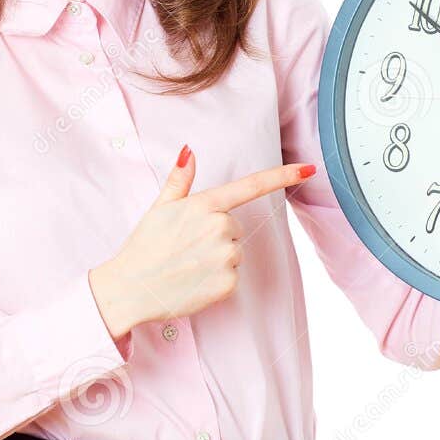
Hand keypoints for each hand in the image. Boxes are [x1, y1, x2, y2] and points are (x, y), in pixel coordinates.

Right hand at [89, 145, 316, 336]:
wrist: (130, 288)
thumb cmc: (143, 247)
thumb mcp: (159, 208)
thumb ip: (180, 180)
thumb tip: (188, 151)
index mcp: (204, 205)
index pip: (252, 186)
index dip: (284, 176)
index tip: (310, 168)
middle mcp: (219, 227)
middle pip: (235, 227)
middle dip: (217, 235)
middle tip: (186, 246)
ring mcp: (225, 256)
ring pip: (235, 252)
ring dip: (217, 258)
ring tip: (187, 265)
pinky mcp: (228, 283)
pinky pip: (232, 276)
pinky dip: (216, 281)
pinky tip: (193, 281)